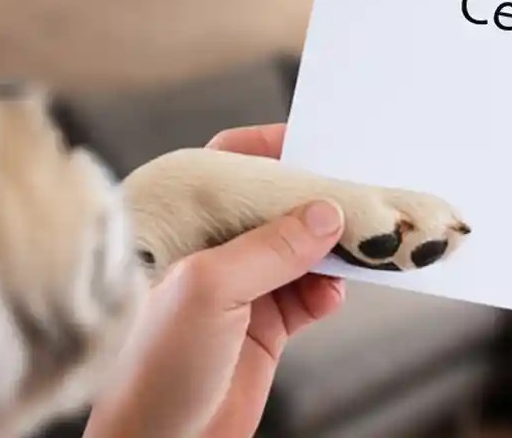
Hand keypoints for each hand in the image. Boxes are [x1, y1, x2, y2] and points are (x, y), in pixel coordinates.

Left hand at [86, 124, 345, 437]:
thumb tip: (325, 214)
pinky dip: (329, 293)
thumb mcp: (209, 290)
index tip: (323, 146)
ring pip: (302, 249)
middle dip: (321, 203)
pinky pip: (310, 294)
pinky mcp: (263, 327)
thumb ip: (271, 246)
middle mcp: (211, 247)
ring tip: (363, 251)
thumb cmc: (148, 366)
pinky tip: (332, 297)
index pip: (231, 161)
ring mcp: (240, 287)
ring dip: (334, 251)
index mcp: (181, 221)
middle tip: (363, 202)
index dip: (275, 149)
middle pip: (279, 205)